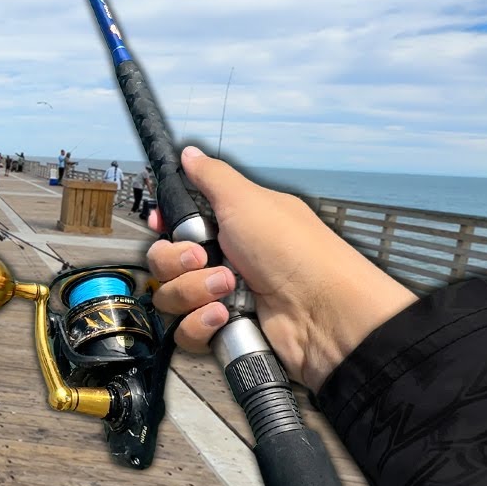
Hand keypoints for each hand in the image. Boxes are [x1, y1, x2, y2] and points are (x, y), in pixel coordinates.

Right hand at [146, 147, 415, 391]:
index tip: (163, 224)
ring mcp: (221, 298)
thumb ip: (211, 176)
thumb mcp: (248, 201)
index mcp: (228, 227)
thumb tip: (191, 154)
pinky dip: (201, 323)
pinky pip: (185, 331)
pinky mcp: (222, 331)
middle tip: (206, 257)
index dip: (165, 226)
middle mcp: (222, 261)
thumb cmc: (296, 252)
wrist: (323, 313)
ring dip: (193, 292)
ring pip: (169, 297)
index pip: (176, 225)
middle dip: (178, 261)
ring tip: (228, 290)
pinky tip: (225, 315)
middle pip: (164, 262)